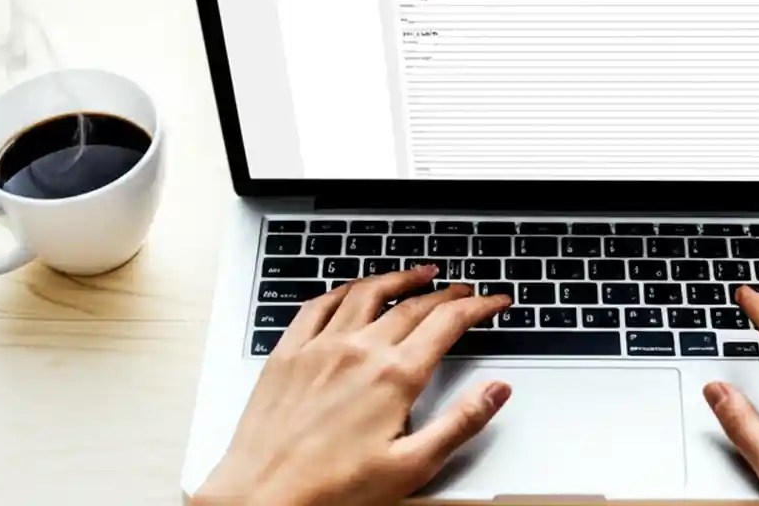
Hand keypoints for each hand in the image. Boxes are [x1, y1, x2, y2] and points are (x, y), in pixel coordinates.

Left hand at [192, 266, 512, 505]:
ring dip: (399, 278)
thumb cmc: (332, 492)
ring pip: (367, 293)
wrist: (261, 497)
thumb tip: (497, 390)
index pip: (448, 323)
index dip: (478, 306)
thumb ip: (461, 423)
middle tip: (465, 289)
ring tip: (419, 273)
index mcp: (394, 377)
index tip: (495, 301)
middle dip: (447, 292)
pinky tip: (353, 289)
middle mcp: (359, 351)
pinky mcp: (288, 353)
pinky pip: (318, 305)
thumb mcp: (412, 467)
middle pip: (413, 305)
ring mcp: (320, 347)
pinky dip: (344, 288)